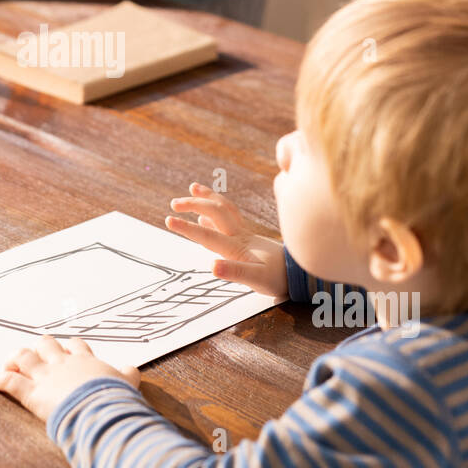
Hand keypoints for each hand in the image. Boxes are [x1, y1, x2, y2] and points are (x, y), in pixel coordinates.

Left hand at [0, 336, 139, 422]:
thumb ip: (128, 375)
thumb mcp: (127, 384)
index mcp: (86, 362)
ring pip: (25, 358)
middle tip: (37, 356)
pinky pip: (11, 382)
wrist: (102, 411)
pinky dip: (0, 380)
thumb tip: (132, 369)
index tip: (66, 350)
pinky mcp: (33, 394)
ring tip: (10, 364)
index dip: (68, 347)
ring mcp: (46, 377)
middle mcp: (63, 364)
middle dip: (39, 348)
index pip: (75, 345)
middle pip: (46, 344)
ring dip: (15, 360)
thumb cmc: (115, 399)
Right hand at [166, 183, 287, 296]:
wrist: (299, 273)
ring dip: (207, 197)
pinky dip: (216, 209)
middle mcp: (239, 234)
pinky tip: (207, 214)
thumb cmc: (278, 278)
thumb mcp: (257, 280)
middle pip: (214, 212)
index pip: (207, 235)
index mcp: (237, 246)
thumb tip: (212, 266)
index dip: (188, 228)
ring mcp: (244, 232)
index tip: (168, 220)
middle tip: (174, 204)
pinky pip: (229, 215)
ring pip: (223, 208)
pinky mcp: (248, 235)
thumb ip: (235, 272)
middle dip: (194, 205)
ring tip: (193, 187)